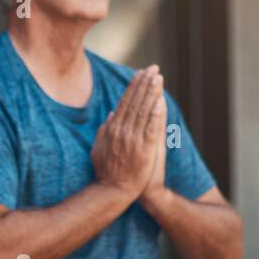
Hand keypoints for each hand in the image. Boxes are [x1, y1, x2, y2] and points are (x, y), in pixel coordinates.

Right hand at [91, 65, 164, 199]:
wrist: (113, 191)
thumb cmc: (106, 171)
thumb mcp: (99, 147)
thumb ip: (105, 130)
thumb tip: (111, 114)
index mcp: (111, 128)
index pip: (124, 102)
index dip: (134, 86)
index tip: (141, 73)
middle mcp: (121, 130)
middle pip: (135, 102)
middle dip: (144, 83)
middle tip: (153, 68)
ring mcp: (132, 139)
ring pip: (143, 110)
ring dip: (151, 92)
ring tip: (158, 77)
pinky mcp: (143, 148)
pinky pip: (150, 127)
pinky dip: (155, 113)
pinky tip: (160, 100)